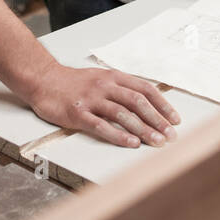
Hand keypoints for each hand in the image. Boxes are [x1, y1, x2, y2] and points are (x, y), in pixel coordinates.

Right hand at [26, 62, 180, 148]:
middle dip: (157, 120)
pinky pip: (102, 126)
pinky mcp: (79, 113)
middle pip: (137, 102)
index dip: (162, 105)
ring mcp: (92, 99)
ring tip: (156, 142)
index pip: (144, 89)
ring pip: (123, 115)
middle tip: (171, 135)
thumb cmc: (74, 83)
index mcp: (113, 77)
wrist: (44, 81)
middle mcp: (105, 85)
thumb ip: (121, 88)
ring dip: (143, 130)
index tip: (175, 119)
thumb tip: (147, 104)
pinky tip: (131, 143)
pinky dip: (119, 136)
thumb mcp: (100, 77)